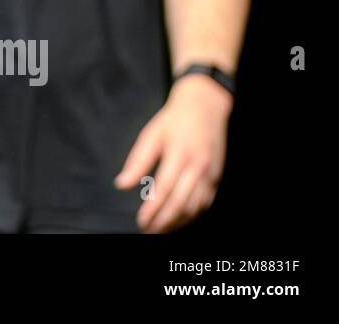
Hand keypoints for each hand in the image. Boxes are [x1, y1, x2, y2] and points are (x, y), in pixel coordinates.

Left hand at [114, 74, 232, 232]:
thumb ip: (137, 161)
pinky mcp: (216, 177)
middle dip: (164, 221)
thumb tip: (122, 184)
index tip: (141, 221)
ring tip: (161, 229)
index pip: (164, 190)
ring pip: (195, 207)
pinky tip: (180, 220)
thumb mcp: (151, 135)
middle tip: (149, 231)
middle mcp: (197, 167)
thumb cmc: (173, 120)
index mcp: (179, 155)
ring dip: (178, 222)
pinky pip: (205, 202)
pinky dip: (192, 215)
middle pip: (181, 203)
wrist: (205, 106)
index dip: (153, 209)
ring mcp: (210, 173)